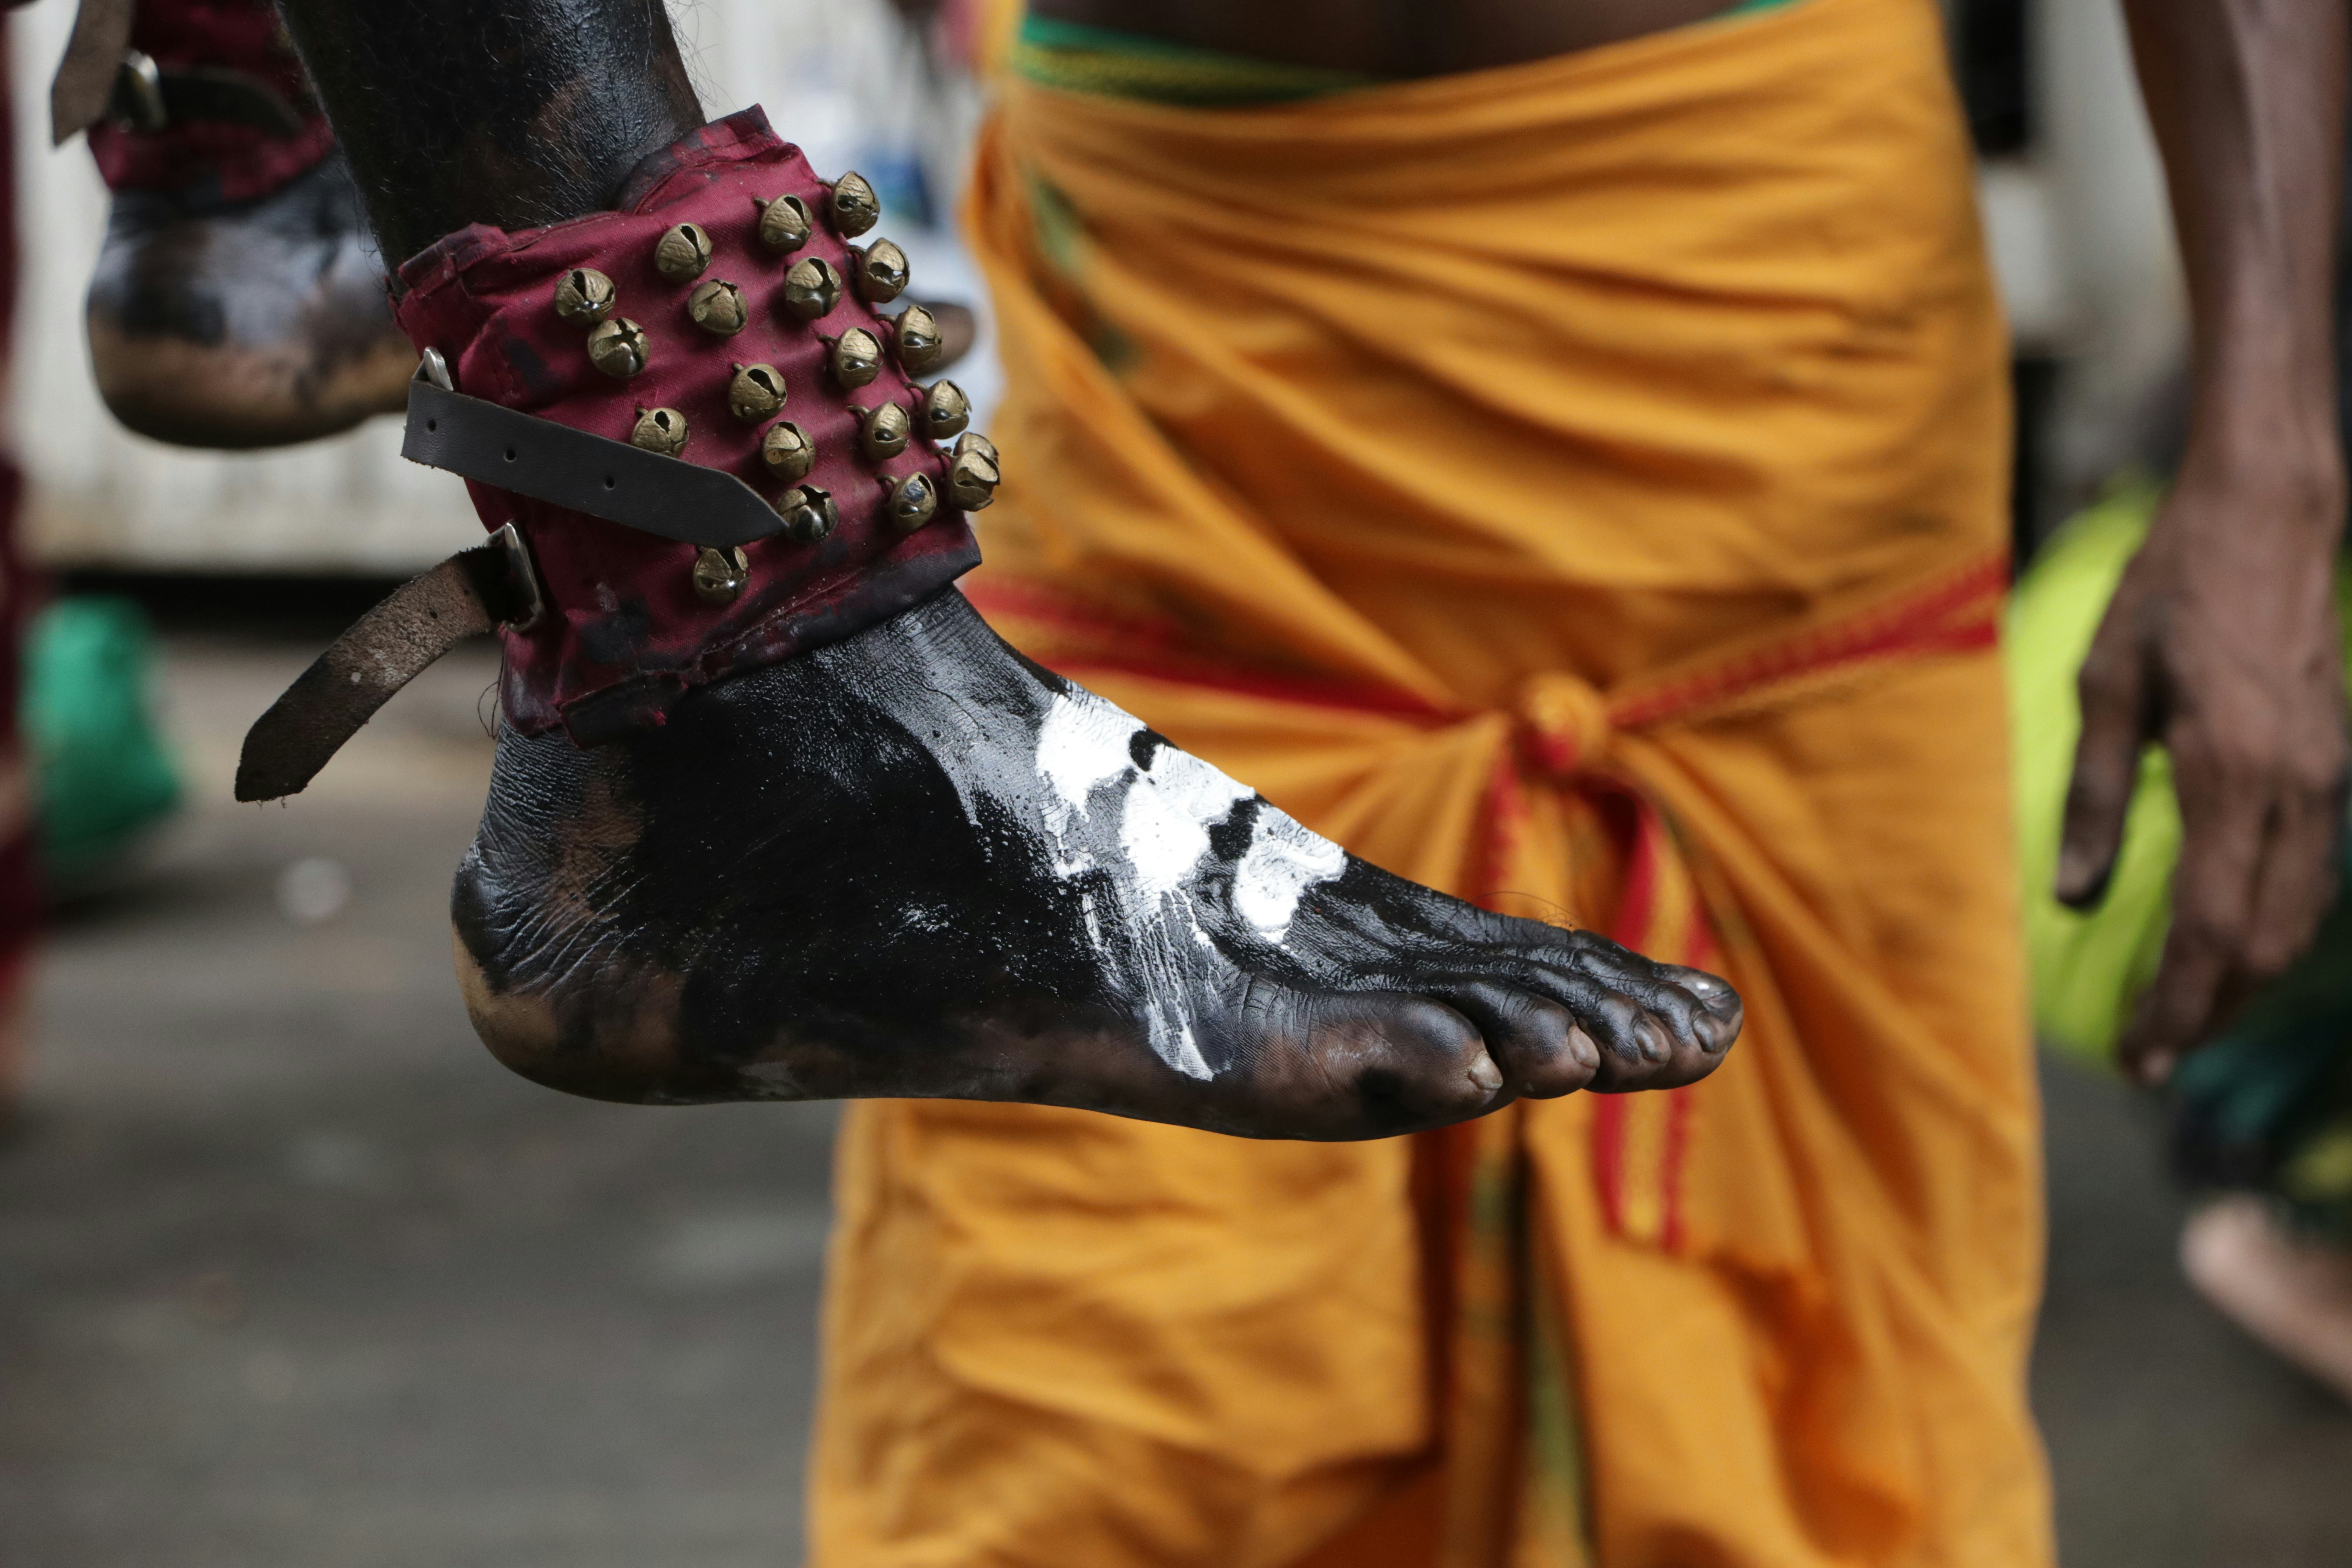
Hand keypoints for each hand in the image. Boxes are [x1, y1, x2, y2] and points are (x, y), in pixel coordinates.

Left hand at [2059, 436, 2348, 1084]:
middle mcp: (2292, 788)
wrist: (2266, 521)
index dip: (2176, 1004)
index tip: (2137, 1056)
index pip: (2209, 928)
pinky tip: (2228, 952)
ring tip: (2181, 1021)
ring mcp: (2323, 779)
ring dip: (2244, 982)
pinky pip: (2310, 877)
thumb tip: (2069, 896)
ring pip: (2298, 919)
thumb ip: (2093, 796)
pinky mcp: (2330, 766)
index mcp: (2229, 772)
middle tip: (2148, 1061)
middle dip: (2206, 1012)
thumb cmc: (2171, 593)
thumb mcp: (2104, 685)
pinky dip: (2272, 930)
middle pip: (2261, 942)